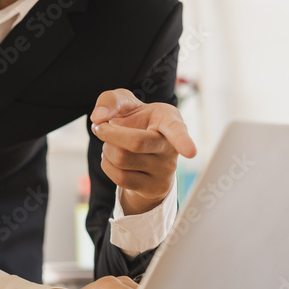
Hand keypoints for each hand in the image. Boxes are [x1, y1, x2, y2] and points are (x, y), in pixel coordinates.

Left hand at [90, 89, 196, 214]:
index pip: (176, 130)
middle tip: (99, 127)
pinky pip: (120, 178)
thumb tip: (98, 118)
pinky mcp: (156, 187)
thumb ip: (110, 101)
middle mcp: (171, 146)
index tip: (190, 152)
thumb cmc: (136, 120)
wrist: (140, 150)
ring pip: (122, 159)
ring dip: (106, 149)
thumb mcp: (125, 102)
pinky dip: (107, 165)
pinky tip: (114, 160)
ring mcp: (166, 170)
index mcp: (169, 119)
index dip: (183, 140)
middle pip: (136, 143)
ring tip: (112, 145)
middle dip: (108, 133)